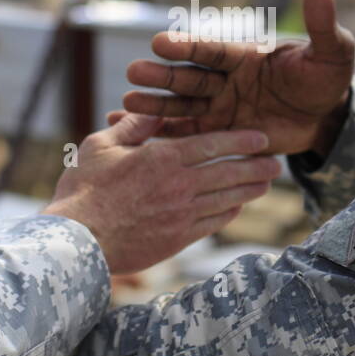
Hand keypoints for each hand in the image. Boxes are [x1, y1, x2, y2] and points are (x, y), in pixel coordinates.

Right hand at [42, 113, 279, 274]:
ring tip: (266, 185)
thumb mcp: (101, 147)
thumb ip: (132, 128)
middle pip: (229, 173)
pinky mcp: (178, 240)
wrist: (77, 242)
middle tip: (276, 163)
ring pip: (227, 199)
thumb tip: (152, 112)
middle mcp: (179, 186)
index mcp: (162, 158)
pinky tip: (237, 207)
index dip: (241, 140)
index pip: (212, 145)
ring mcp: (181, 215)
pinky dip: (229, 212)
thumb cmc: (83, 190)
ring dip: (250, 190)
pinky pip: (213, 223)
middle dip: (257, 167)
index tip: (261, 138)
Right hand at [113, 0, 354, 156]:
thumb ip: (322, 25)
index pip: (212, 50)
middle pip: (189, 77)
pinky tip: (136, 130)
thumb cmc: (327, 79)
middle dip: (162, 75)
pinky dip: (163, 133)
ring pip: (183, 104)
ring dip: (156, 104)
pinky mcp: (220, 133)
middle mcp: (226, 78)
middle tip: (133, 72)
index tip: (160, 42)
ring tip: (129, 102)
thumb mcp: (332, 52)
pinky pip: (188, 133)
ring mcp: (220, 106)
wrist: (325, 118)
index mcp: (246, 55)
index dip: (187, 46)